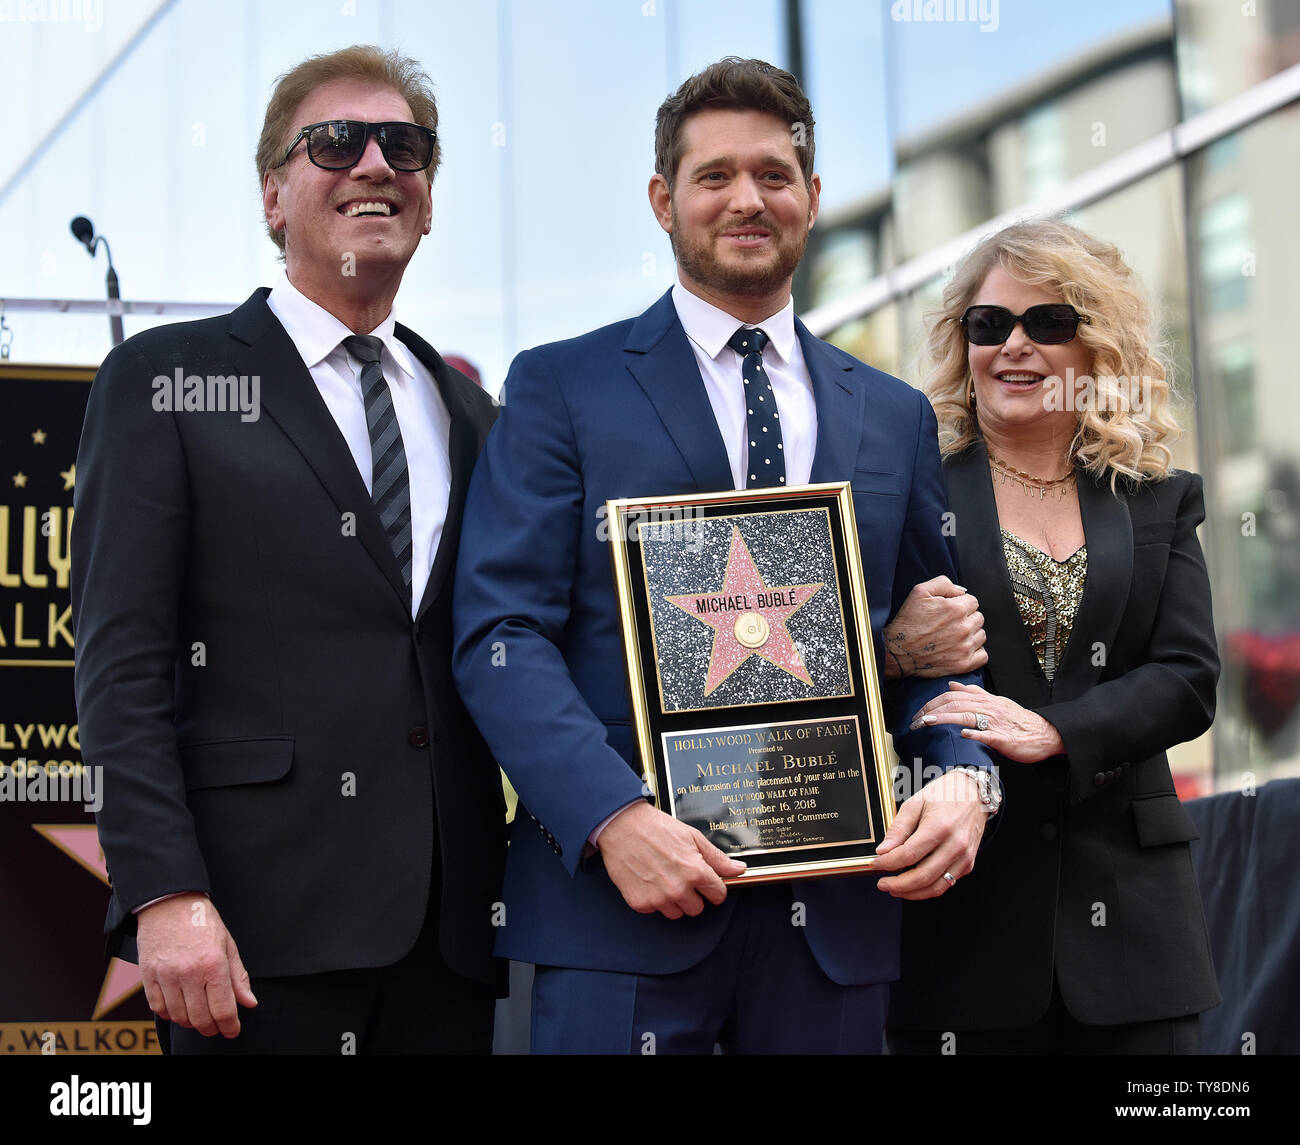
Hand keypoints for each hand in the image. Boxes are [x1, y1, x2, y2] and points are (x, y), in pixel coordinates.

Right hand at [136, 893, 256, 1037]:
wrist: (169, 903)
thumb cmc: (202, 922)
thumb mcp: (227, 945)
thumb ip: (238, 977)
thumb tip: (249, 1002)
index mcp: (213, 964)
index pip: (223, 1009)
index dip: (230, 1026)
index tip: (233, 1031)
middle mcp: (188, 972)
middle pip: (200, 1018)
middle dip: (211, 1028)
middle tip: (217, 1027)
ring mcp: (166, 975)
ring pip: (179, 1016)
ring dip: (191, 1022)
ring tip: (199, 1016)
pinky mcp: (148, 976)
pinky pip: (158, 1008)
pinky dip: (170, 1014)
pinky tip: (179, 1008)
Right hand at [597, 800, 745, 918]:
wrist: (622, 826)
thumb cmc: (657, 828)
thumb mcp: (693, 837)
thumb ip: (717, 858)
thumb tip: (739, 869)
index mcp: (695, 871)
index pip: (718, 895)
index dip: (714, 888)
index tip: (707, 883)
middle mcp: (678, 889)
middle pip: (697, 908)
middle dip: (693, 895)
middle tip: (681, 876)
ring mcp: (658, 898)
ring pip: (677, 913)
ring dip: (674, 900)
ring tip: (664, 878)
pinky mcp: (640, 903)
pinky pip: (655, 910)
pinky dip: (654, 899)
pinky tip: (649, 880)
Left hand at [873, 769, 986, 898]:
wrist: (973, 793)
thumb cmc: (944, 794)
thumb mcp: (915, 803)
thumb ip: (898, 829)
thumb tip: (883, 851)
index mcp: (939, 827)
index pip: (909, 855)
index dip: (889, 863)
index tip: (876, 864)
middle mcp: (955, 845)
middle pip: (923, 876)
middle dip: (899, 885)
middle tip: (882, 884)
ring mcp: (964, 857)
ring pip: (936, 886)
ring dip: (913, 892)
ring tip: (896, 889)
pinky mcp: (968, 864)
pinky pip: (947, 883)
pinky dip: (928, 888)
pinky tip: (914, 885)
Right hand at [882, 576, 986, 678]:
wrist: (898, 651)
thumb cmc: (908, 621)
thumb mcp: (920, 592)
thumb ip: (944, 583)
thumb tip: (962, 591)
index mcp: (956, 608)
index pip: (973, 601)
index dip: (960, 604)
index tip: (948, 611)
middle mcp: (964, 628)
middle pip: (979, 618)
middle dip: (966, 619)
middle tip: (949, 624)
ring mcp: (965, 647)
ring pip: (981, 635)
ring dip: (970, 635)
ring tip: (952, 636)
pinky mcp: (964, 664)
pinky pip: (983, 656)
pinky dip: (974, 652)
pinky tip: (960, 649)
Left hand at [910, 680, 1064, 761]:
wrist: (1044, 733)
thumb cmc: (1017, 720)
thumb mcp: (995, 701)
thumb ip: (973, 693)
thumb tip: (952, 684)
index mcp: (985, 699)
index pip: (953, 696)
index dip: (933, 703)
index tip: (918, 713)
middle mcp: (989, 708)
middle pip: (955, 704)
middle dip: (932, 711)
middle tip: (915, 721)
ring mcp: (996, 723)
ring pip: (968, 716)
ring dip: (945, 719)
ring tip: (928, 723)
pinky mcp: (1004, 739)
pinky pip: (988, 735)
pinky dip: (974, 734)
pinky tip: (962, 735)